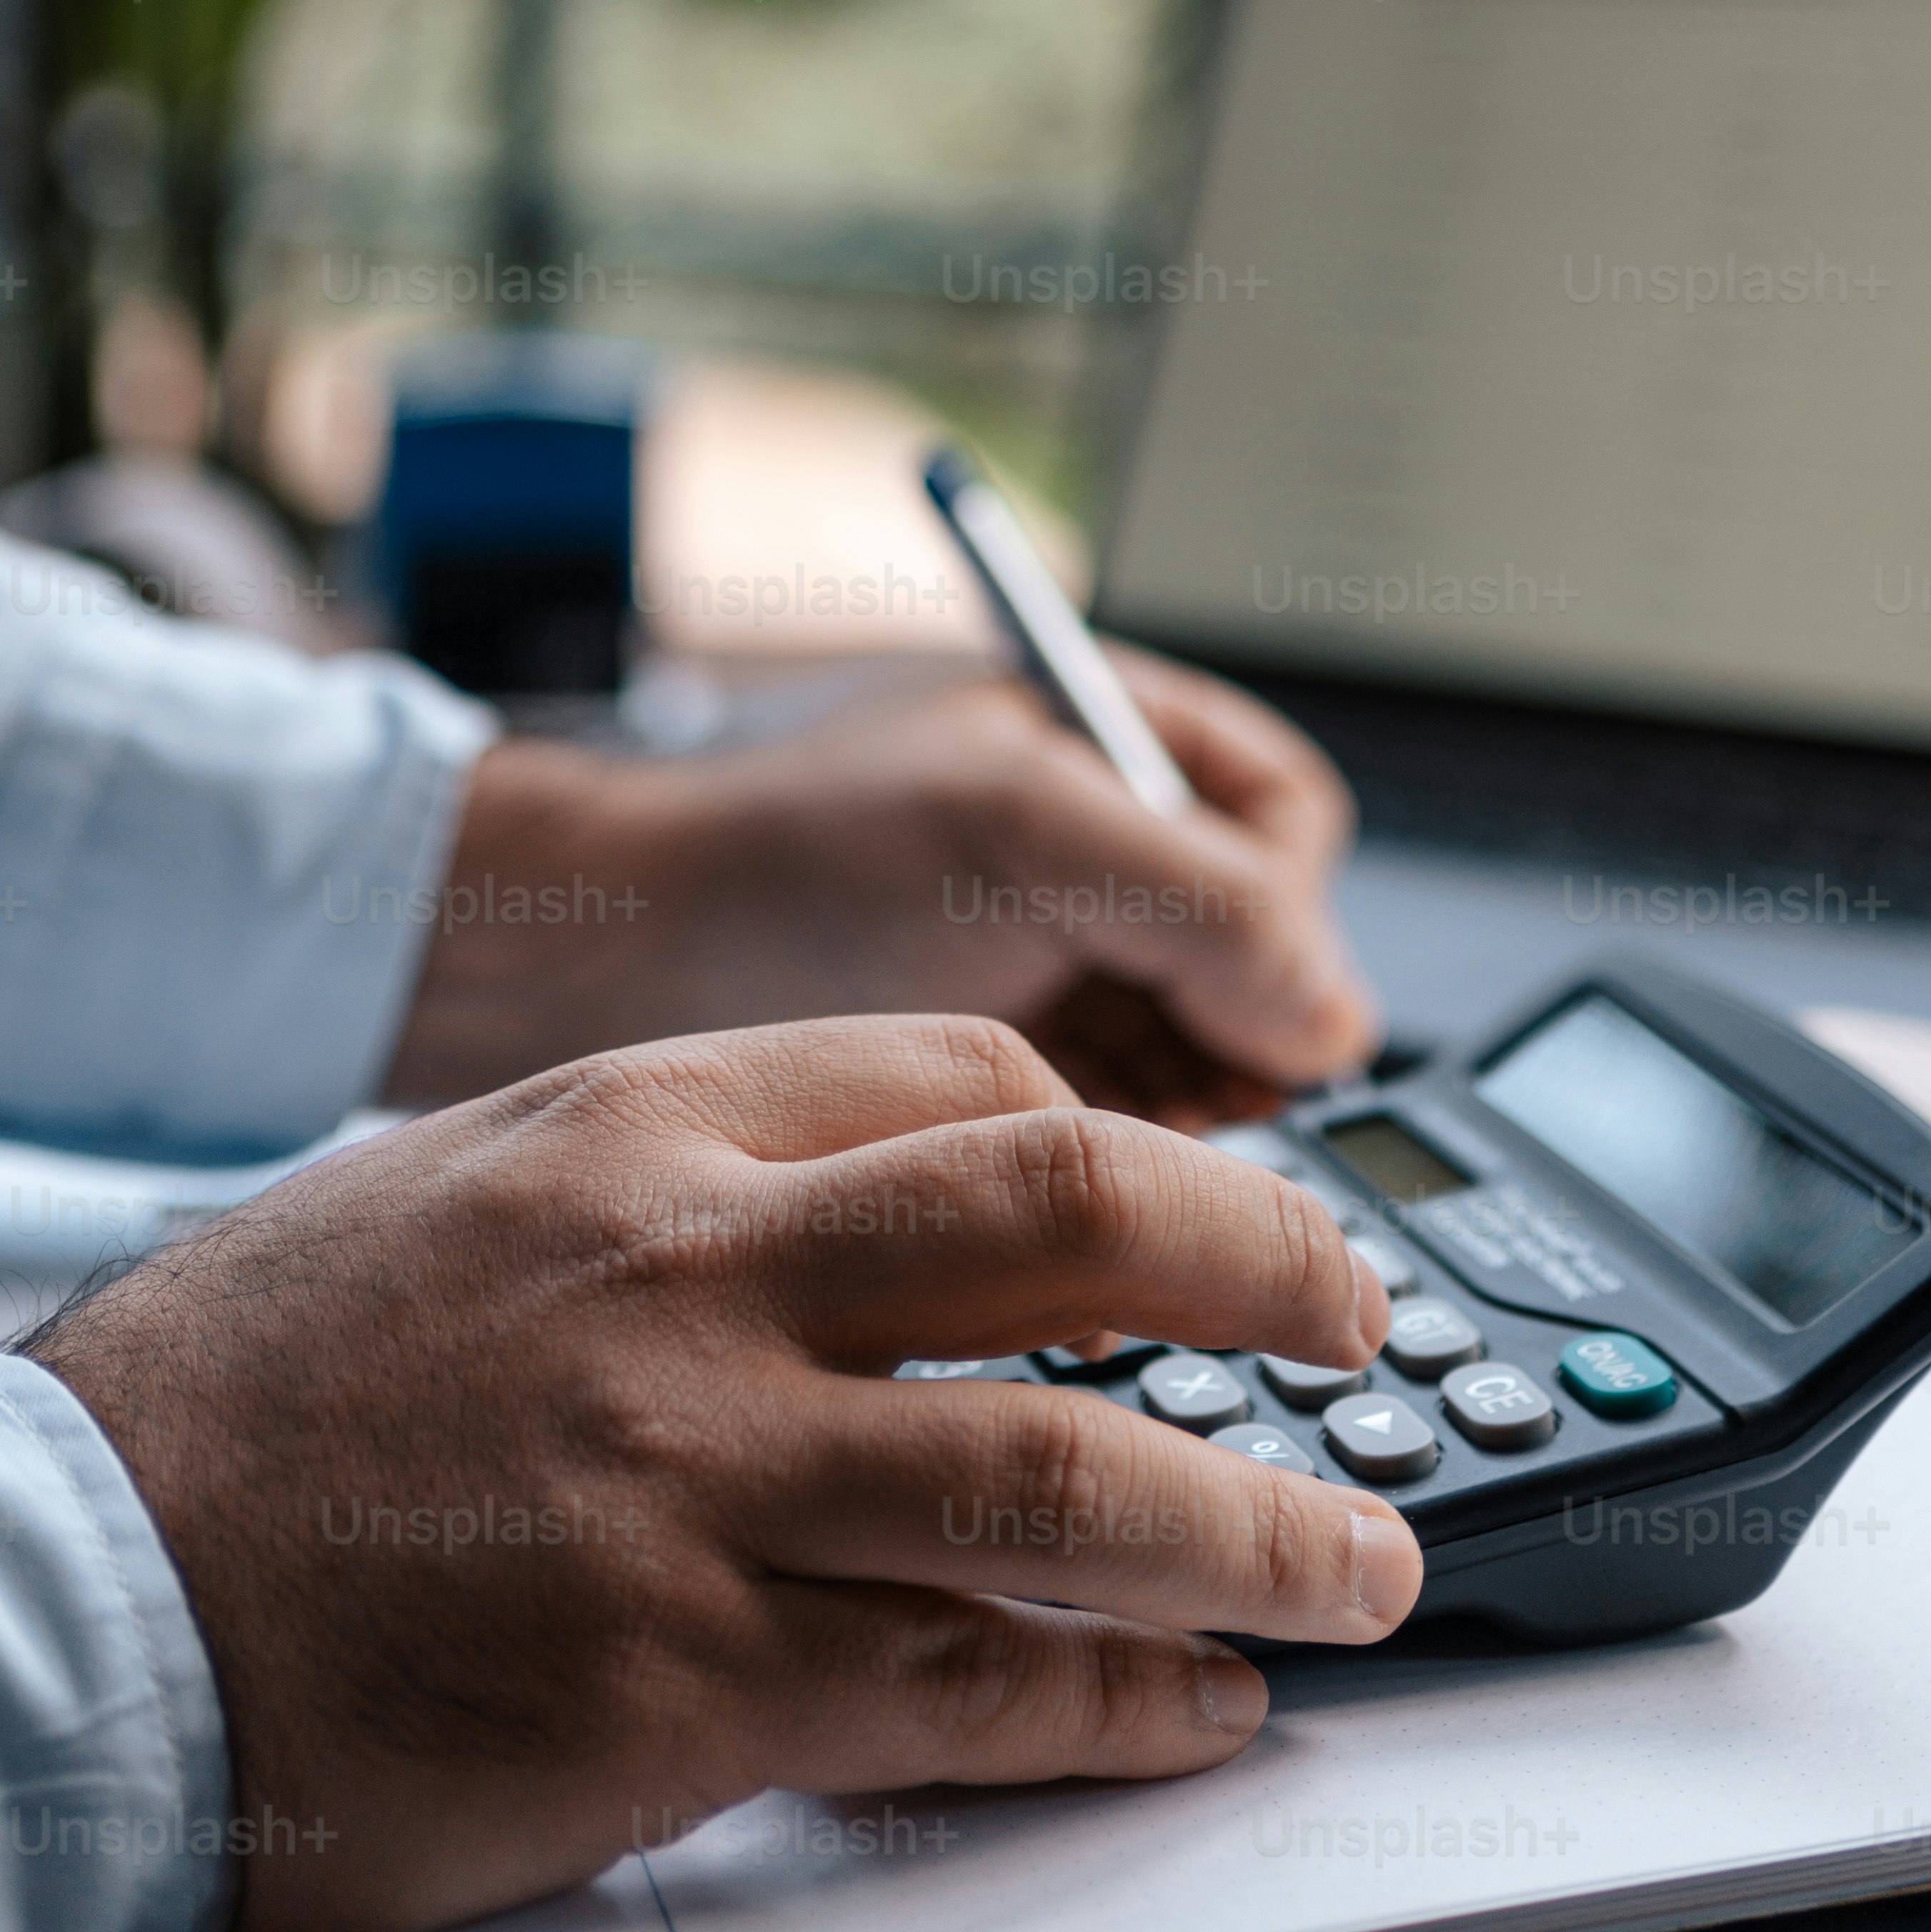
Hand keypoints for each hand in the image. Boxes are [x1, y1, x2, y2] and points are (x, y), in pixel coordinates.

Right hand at [32, 1013, 1418, 1931]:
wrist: (50, 1599)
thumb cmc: (232, 1403)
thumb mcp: (446, 1193)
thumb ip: (654, 1194)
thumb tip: (835, 1234)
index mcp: (642, 1128)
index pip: (967, 1082)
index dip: (1127, 1145)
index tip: (1194, 1212)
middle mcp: (696, 1275)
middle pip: (1075, 1216)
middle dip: (1271, 1259)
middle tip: (1362, 1318)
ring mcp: (702, 1478)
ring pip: (1071, 1473)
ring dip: (1260, 1525)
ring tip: (1367, 1563)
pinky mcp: (684, 1684)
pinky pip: (973, 1690)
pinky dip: (1120, 1708)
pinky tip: (1200, 1713)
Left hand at [384, 655, 1378, 1125]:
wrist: (598, 960)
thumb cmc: (782, 851)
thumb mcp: (1014, 833)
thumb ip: (1203, 902)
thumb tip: (1332, 1023)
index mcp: (1119, 740)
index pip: (1292, 832)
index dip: (1282, 925)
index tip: (1235, 1009)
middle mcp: (1097, 852)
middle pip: (1258, 965)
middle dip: (1224, 1041)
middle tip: (1155, 1093)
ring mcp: (1048, 965)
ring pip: (1193, 1063)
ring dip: (1162, 1116)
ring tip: (1079, 1138)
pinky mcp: (993, 1071)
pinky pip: (1112, 1131)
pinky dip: (1095, 1167)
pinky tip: (1040, 1190)